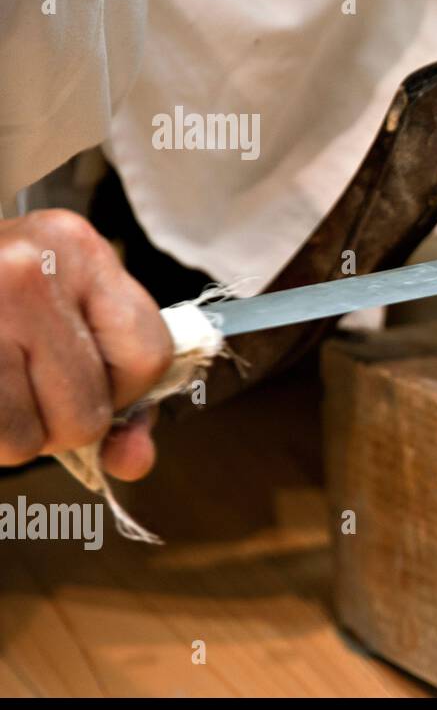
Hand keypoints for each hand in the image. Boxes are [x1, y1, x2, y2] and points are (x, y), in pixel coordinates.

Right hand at [0, 209, 172, 477]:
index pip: (150, 356)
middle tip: (19, 383)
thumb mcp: (60, 322)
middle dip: (59, 422)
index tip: (85, 375)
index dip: (124, 390)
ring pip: (28, 438)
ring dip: (11, 435)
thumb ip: (114, 393)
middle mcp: (26, 269)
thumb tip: (133, 461)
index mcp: (77, 248)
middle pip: (89, 410)